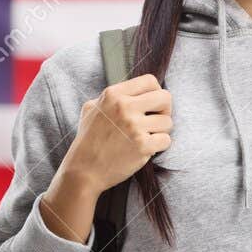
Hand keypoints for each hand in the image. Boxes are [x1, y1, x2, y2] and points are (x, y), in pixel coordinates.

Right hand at [64, 73, 174, 195]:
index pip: (150, 81)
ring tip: (147, 137)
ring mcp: (134, 127)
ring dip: (161, 131)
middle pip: (165, 98)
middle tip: (156, 120)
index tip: (152, 105)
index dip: (156, 92)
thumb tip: (134, 91)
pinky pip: (166, 140)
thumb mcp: (91, 109)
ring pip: (168, 122)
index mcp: (113, 95)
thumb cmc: (88, 140)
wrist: (84, 170)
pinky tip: (146, 149)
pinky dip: (159, 146)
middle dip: (165, 110)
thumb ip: (112, 97)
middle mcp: (124, 107)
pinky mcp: (142, 146)